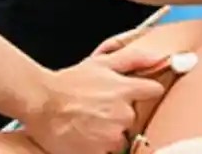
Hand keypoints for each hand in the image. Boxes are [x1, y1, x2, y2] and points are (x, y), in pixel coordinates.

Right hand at [21, 47, 167, 153]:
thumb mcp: (102, 63)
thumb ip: (135, 59)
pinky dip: (96, 147)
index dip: (143, 92)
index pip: (154, 91)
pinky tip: (84, 136)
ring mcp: (110, 136)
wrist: (41, 102)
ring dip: (108, 134)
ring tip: (89, 124)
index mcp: (127, 90)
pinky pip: (105, 152)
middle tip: (98, 111)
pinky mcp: (97, 153)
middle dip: (120, 116)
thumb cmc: (69, 83)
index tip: (132, 94)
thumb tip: (161, 57)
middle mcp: (123, 114)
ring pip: (120, 138)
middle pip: (134, 119)